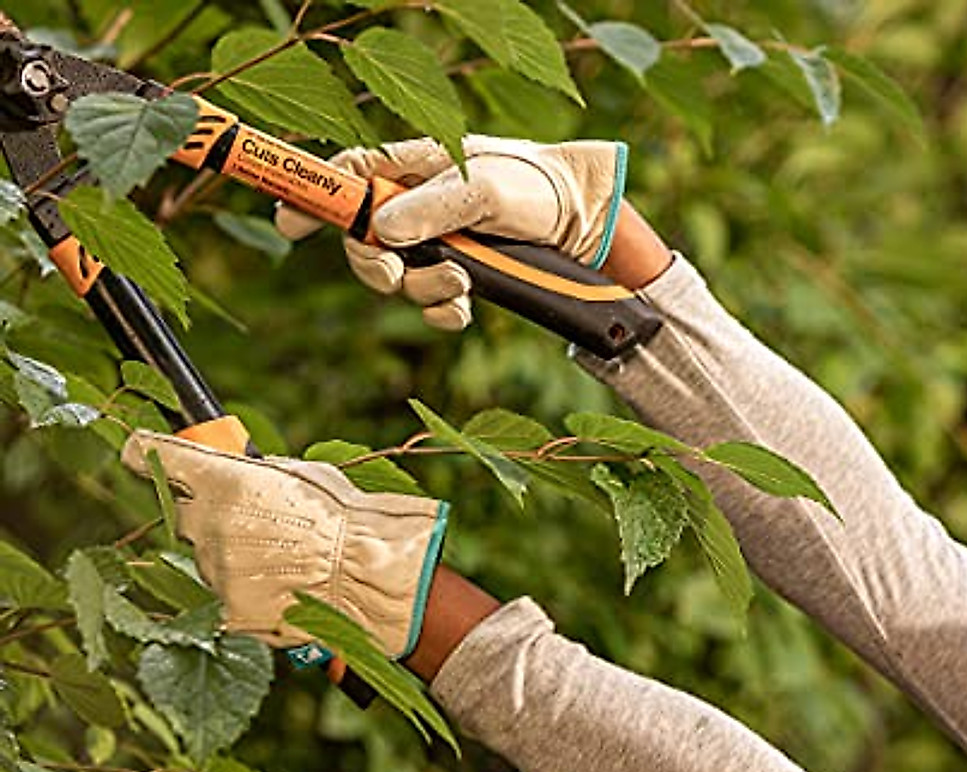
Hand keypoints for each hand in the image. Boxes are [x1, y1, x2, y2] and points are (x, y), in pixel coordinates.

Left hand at [121, 432, 447, 659]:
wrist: (367, 575)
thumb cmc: (343, 518)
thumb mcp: (300, 475)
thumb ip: (256, 476)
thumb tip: (242, 476)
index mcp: (221, 480)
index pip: (152, 456)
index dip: (147, 454)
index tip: (144, 455)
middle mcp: (206, 524)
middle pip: (184, 515)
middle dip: (208, 516)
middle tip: (253, 522)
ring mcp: (215, 571)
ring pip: (206, 560)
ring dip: (231, 558)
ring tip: (282, 562)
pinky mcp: (229, 611)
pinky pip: (223, 599)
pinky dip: (245, 594)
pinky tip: (279, 589)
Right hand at [275, 135, 626, 331]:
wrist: (583, 222)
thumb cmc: (534, 186)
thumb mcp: (484, 189)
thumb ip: (433, 208)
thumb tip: (382, 229)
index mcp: (413, 169)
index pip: (348, 179)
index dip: (312, 199)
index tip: (287, 223)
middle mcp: (418, 208)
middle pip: (364, 244)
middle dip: (377, 266)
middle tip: (398, 273)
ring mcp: (438, 246)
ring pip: (401, 281)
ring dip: (424, 288)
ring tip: (462, 278)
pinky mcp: (460, 278)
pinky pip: (433, 306)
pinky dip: (444, 311)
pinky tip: (465, 305)